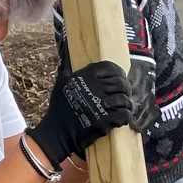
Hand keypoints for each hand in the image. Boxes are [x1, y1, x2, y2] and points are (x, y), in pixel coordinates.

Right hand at [27, 58, 148, 164]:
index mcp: (85, 76)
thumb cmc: (59, 109)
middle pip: (121, 83)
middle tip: (124, 96)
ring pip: (125, 100)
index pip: (110, 67)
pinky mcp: (105, 120)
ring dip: (126, 105)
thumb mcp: (61, 83)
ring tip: (123, 108)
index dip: (119, 73)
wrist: (56, 133)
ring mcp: (100, 104)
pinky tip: (121, 119)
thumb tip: (65, 49)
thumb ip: (68, 67)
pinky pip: (125, 115)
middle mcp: (94, 87)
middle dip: (125, 90)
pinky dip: (126, 117)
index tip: (120, 79)